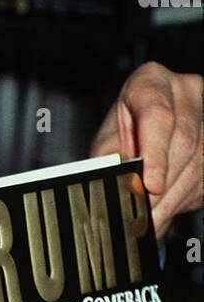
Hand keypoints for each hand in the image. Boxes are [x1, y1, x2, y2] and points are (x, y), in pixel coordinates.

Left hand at [90, 62, 202, 241]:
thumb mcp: (108, 146)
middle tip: (143, 214)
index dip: (155, 153)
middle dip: (163, 186)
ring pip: (200, 163)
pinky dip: (187, 198)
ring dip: (175, 198)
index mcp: (151, 81)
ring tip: (151, 220)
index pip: (157, 114)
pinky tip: (168, 207)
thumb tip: (125, 189)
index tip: (150, 185)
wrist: (143, 137)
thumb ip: (113, 164)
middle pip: (183, 142)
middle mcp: (186, 91)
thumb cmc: (122, 136)